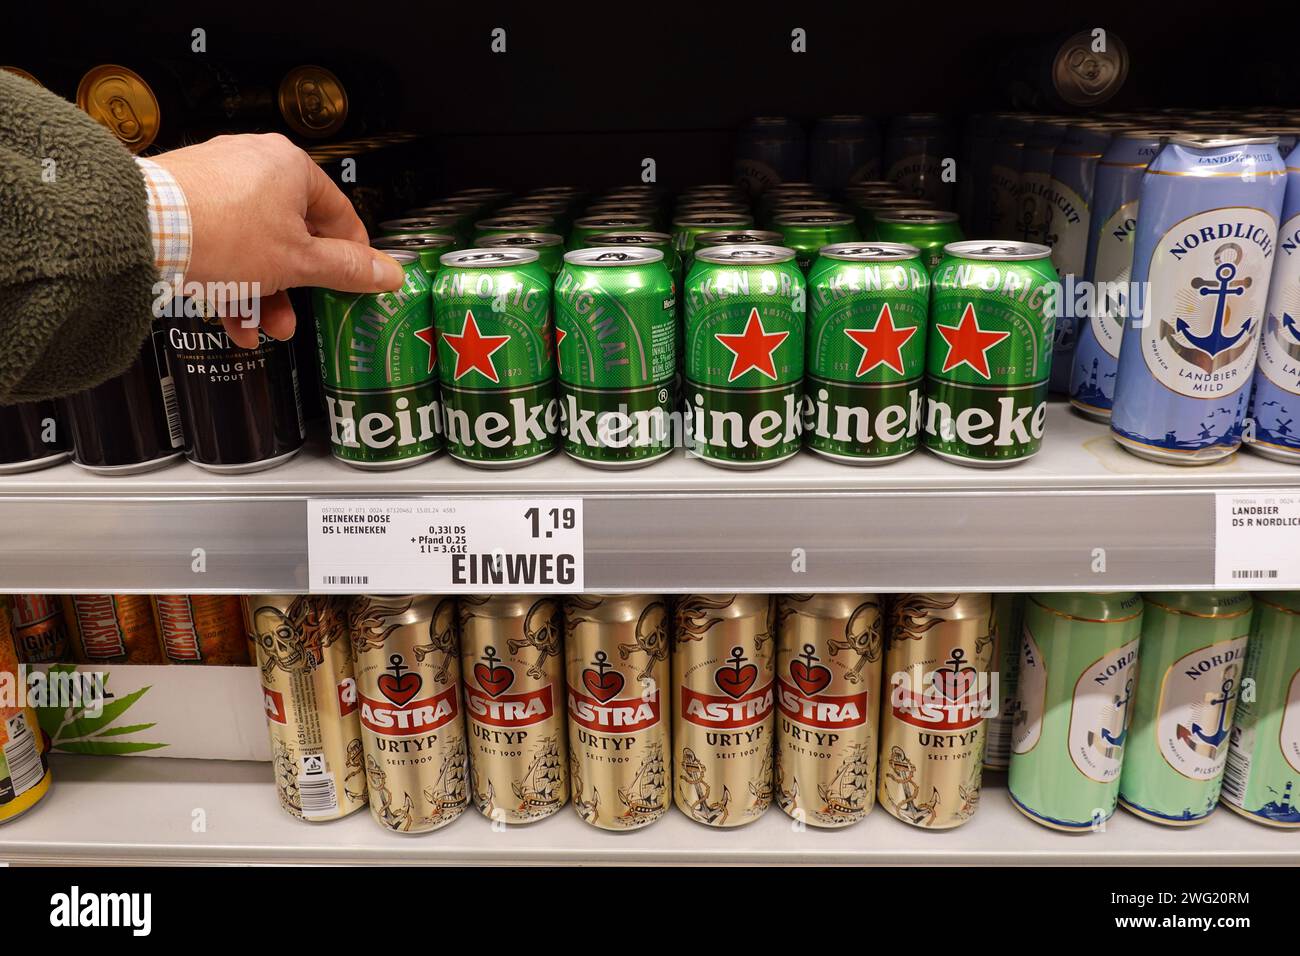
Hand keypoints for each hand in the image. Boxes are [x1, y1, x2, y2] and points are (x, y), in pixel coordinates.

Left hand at [154, 133, 404, 347]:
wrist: (143, 230)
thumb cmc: (221, 233)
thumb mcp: (299, 263)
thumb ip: (347, 269)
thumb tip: (386, 272)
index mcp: (292, 167)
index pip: (339, 215)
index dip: (349, 257)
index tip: (351, 284)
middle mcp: (255, 165)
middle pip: (293, 236)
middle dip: (294, 287)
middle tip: (298, 314)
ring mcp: (216, 181)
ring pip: (254, 246)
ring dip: (262, 293)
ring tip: (259, 326)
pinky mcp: (185, 201)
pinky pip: (221, 244)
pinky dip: (229, 281)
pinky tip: (230, 317)